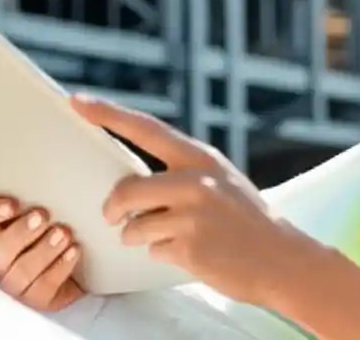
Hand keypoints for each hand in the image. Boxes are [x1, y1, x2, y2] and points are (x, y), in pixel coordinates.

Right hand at [0, 196, 83, 310]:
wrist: (90, 270)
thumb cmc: (69, 232)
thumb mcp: (61, 212)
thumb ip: (53, 200)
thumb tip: (61, 177)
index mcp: (4, 231)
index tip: (13, 204)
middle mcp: (6, 258)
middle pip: (2, 247)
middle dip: (22, 232)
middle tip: (43, 216)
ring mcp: (18, 283)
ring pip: (21, 272)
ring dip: (43, 251)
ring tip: (64, 233)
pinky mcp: (37, 302)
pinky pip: (42, 289)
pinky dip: (59, 268)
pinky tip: (74, 252)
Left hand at [70, 94, 309, 306]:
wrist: (281, 258)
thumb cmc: (244, 219)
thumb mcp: (220, 181)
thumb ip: (181, 174)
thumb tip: (131, 182)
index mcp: (201, 158)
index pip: (146, 128)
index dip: (109, 114)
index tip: (78, 101)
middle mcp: (196, 181)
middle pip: (126, 189)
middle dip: (114, 208)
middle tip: (114, 216)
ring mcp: (193, 216)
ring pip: (133, 227)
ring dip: (140, 236)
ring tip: (169, 236)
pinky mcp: (190, 247)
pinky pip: (152, 250)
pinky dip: (163, 254)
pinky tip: (189, 251)